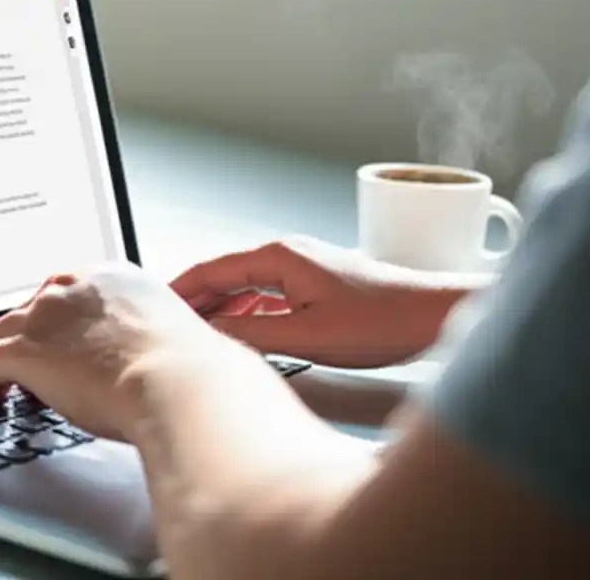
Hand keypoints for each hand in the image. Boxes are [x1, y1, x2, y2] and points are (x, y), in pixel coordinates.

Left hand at [0, 263, 241, 440]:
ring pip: (1, 333)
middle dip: (24, 335)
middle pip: (31, 309)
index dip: (56, 319)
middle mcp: (75, 288)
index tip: (54, 335)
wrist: (181, 385)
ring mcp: (47, 318)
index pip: (68, 292)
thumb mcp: (180, 340)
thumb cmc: (194, 372)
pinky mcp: (24, 353)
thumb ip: (163, 342)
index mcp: (115, 277)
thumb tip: (177, 361)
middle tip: (23, 364)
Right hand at [170, 236, 472, 367]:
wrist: (433, 316)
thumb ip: (252, 333)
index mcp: (278, 257)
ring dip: (220, 307)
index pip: (211, 270)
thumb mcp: (306, 335)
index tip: (155, 307)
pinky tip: (242, 329)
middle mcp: (287, 254)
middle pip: (224, 275)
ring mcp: (303, 267)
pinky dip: (245, 309)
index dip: (180, 290)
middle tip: (168, 324)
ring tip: (197, 331)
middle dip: (195, 299)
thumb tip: (212, 336)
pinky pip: (266, 292)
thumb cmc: (381, 321)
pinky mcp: (318, 283)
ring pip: (245, 285)